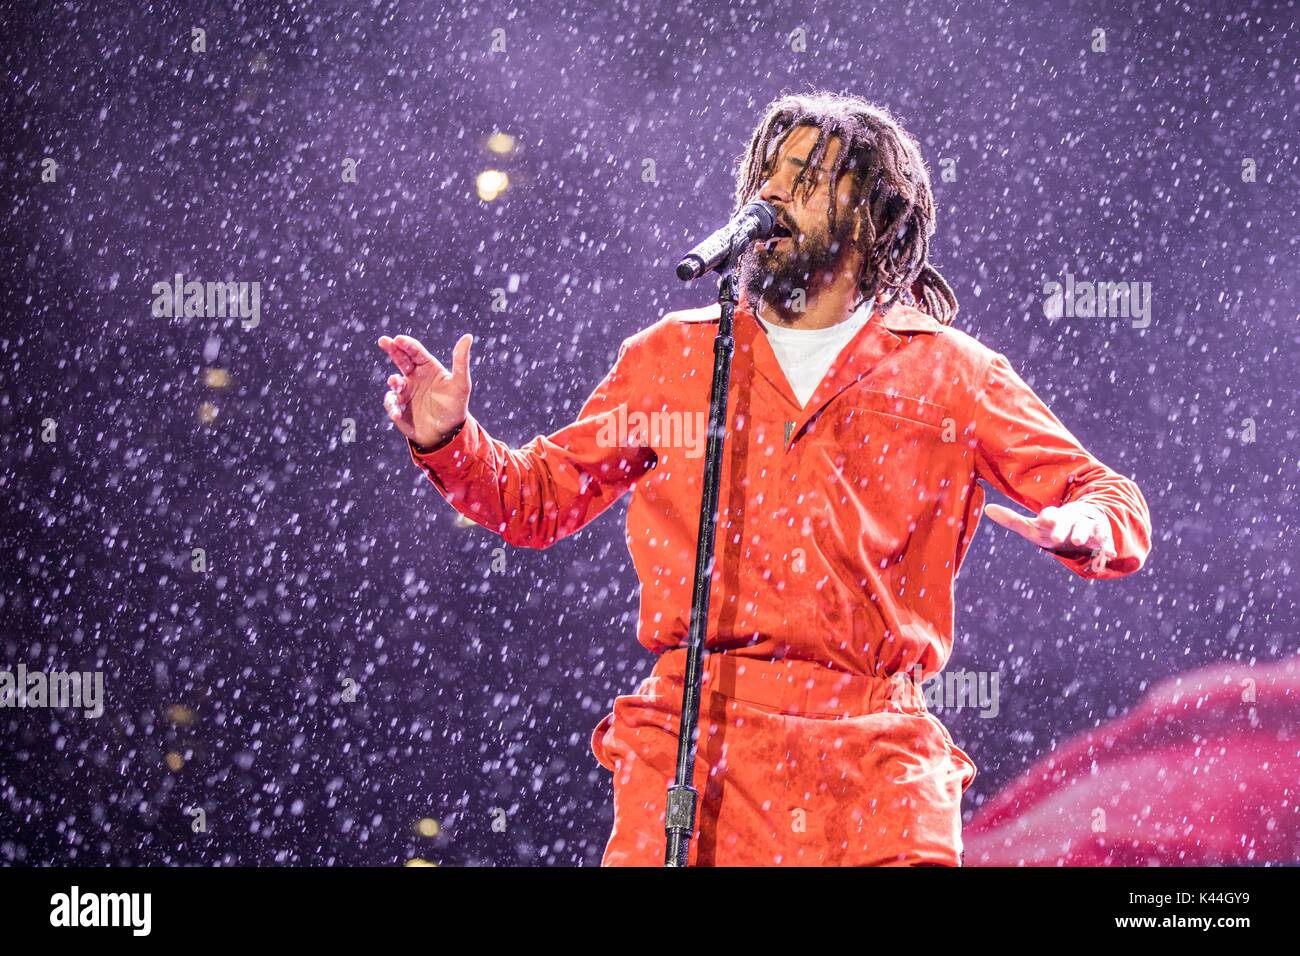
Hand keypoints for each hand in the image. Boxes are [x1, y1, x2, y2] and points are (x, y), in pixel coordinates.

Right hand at [378, 332, 472, 448]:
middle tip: (384, 341)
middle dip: (392, 349)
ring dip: (394, 381)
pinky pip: (391, 403)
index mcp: (428, 368)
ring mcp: (405, 391)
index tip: (399, 339)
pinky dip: (393, 407)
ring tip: (396, 383)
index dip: (407, 344)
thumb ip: (461, 361)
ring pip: (394, 381)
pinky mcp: (399, 407)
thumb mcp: (461, 383)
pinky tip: (398, 414)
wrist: (447, 433)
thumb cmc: (455, 406)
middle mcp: (414, 376)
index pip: (415, 352)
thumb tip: (468, 336)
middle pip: (400, 359)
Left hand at [983, 501, 1116, 572]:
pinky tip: (1109, 551)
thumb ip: (1012, 520)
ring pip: (1087, 527)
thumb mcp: (1033, 527)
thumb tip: (987, 509)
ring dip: (1084, 533)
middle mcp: (1072, 518)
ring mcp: (1088, 526)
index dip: (1049, 517)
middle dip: (1064, 528)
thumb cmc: (1052, 527)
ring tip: (1079, 540)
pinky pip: (1105, 539)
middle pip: (1068, 521)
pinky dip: (1107, 545)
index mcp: (1055, 516)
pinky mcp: (1101, 536)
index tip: (1045, 519)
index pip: (1051, 514)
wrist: (1083, 523)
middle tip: (1059, 537)